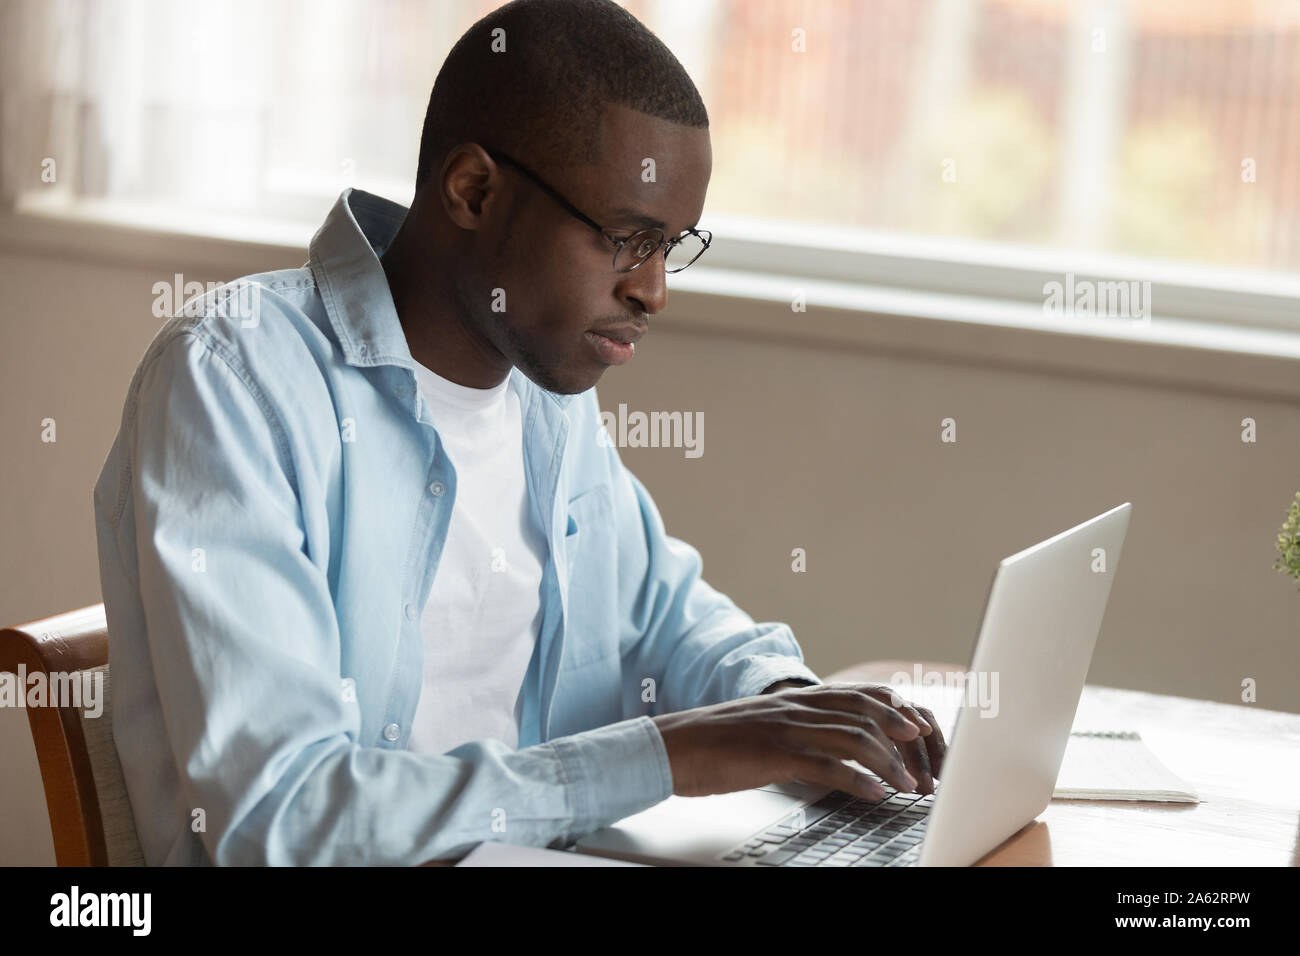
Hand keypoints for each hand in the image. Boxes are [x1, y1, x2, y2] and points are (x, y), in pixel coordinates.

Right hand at [651, 682, 945, 799]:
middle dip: (905, 736)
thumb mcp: (763, 726)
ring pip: (854, 737)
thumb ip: (797, 728)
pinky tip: (875, 794)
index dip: (896, 708)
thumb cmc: (715, 742)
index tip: (920, 730)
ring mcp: (787, 727)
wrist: (672, 746)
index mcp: (796, 698)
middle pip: (868, 710)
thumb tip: (832, 747)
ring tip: (911, 786)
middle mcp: (797, 706)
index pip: (861, 693)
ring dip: (891, 763)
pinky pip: (827, 765)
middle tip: (928, 761)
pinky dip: (858, 780)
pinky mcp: (774, 754)